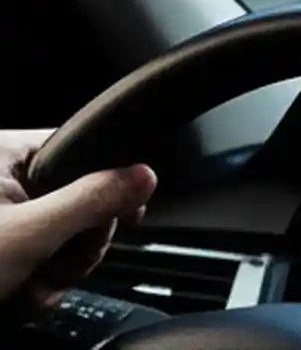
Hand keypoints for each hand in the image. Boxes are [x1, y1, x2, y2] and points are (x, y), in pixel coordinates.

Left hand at [0, 130, 155, 308]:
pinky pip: (37, 249)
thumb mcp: (30, 233)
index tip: (127, 214)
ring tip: (36, 287)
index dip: (110, 182)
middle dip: (78, 240)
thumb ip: (91, 200)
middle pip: (76, 195)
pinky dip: (38, 276)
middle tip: (65, 265)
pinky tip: (24, 293)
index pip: (80, 150)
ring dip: (59, 266)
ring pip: (59, 229)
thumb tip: (144, 175)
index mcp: (2, 153)